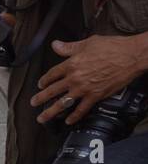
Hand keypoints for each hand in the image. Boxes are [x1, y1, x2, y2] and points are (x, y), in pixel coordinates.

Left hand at [33, 35, 147, 125]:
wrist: (131, 56)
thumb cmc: (113, 47)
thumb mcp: (89, 43)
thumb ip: (70, 47)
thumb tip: (55, 45)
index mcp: (72, 64)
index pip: (52, 74)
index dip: (44, 80)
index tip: (40, 85)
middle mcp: (75, 78)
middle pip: (52, 91)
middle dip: (40, 98)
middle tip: (33, 103)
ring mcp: (84, 89)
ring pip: (62, 103)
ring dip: (50, 112)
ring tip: (42, 118)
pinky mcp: (95, 96)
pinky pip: (81, 109)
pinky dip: (74, 117)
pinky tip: (68, 121)